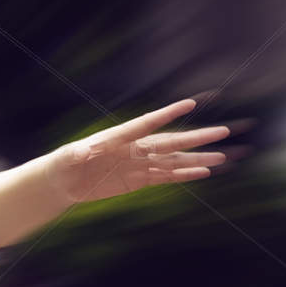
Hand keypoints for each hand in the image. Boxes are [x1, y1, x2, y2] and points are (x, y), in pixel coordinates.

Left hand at [45, 95, 232, 204]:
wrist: (63, 182)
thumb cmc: (62, 164)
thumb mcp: (66, 157)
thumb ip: (77, 152)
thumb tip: (84, 150)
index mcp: (118, 138)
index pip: (147, 123)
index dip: (168, 114)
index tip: (190, 104)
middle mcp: (134, 149)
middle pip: (171, 141)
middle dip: (197, 137)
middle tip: (223, 131)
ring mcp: (138, 165)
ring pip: (174, 160)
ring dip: (198, 159)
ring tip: (223, 157)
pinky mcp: (138, 181)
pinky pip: (165, 177)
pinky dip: (184, 175)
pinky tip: (203, 172)